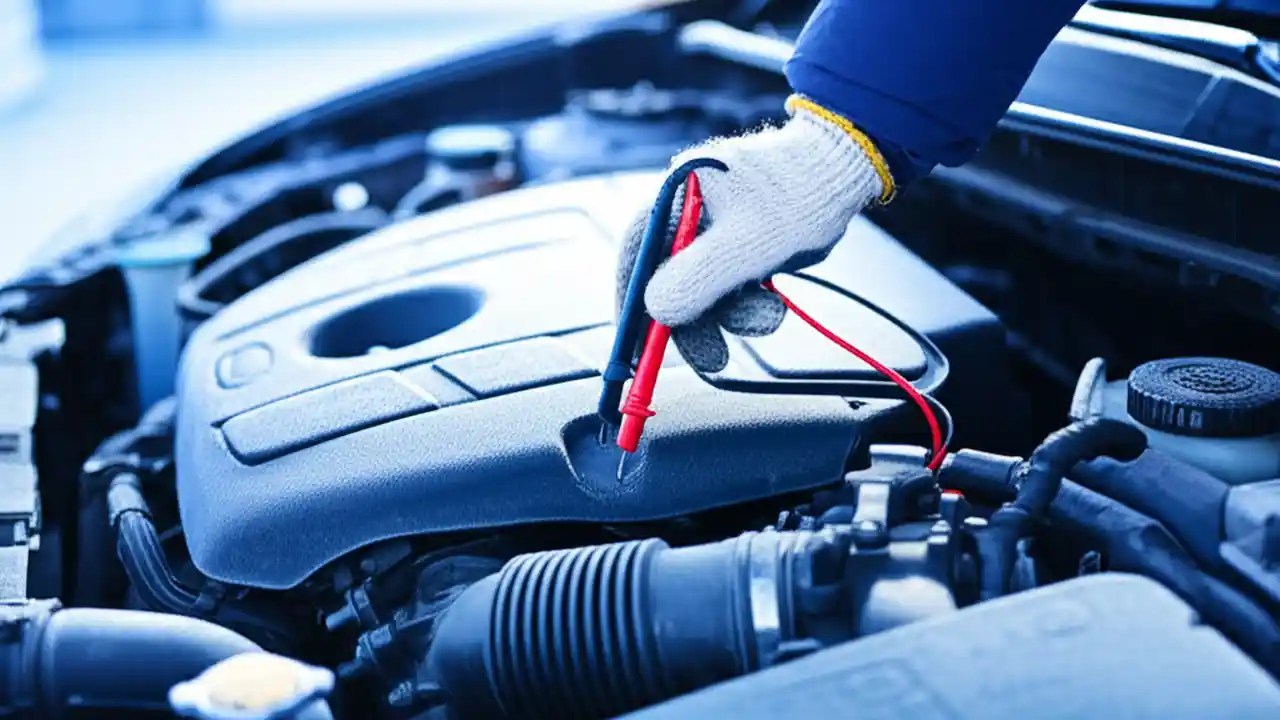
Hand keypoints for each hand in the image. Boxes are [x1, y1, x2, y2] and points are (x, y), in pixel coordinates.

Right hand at [615, 96, 893, 371]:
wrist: (843, 173)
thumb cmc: (796, 196)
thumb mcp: (746, 244)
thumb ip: (697, 278)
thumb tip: (655, 310)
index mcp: (675, 197)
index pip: (636, 255)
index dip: (631, 303)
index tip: (634, 349)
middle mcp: (688, 214)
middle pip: (670, 282)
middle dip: (692, 324)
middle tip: (711, 359)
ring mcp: (714, 232)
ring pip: (705, 294)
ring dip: (734, 317)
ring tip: (770, 316)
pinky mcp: (740, 248)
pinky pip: (731, 291)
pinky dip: (749, 307)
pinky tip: (774, 303)